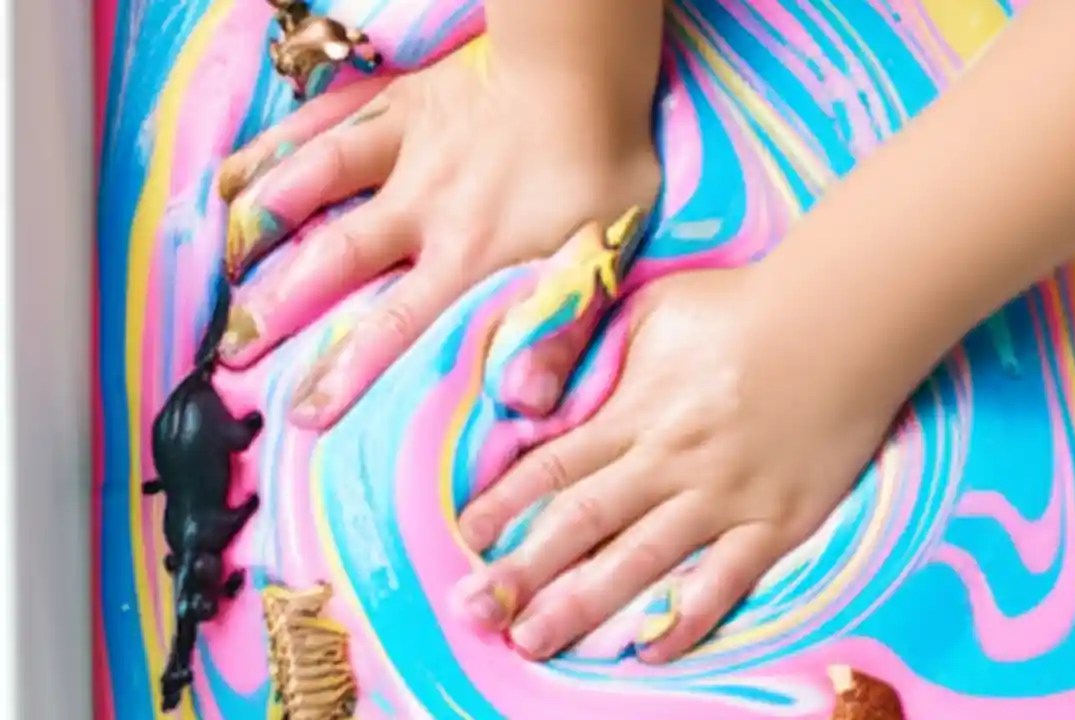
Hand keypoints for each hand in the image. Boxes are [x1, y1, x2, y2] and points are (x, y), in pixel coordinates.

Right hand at [215, 41, 659, 427]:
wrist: (589, 73)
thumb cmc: (605, 166)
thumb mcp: (601, 260)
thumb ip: (557, 332)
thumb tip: (522, 404)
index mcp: (469, 254)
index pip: (395, 325)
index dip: (347, 372)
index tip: (304, 412)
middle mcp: (420, 208)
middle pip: (334, 263)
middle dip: (279, 310)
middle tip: (233, 351)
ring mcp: (400, 149)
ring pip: (312, 186)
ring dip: (262, 225)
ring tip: (222, 266)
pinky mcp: (395, 103)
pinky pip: (320, 124)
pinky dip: (273, 148)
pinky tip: (234, 174)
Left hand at [452, 268, 906, 662]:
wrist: (839, 319)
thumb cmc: (740, 307)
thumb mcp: (650, 307)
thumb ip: (589, 345)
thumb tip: (532, 391)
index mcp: (636, 410)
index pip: (554, 465)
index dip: (505, 504)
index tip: (464, 539)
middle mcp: (670, 460)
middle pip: (583, 522)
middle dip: (523, 570)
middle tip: (474, 613)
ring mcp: (724, 495)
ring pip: (641, 560)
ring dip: (583, 604)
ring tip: (533, 642)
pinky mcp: (776, 520)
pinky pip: (725, 580)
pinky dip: (688, 617)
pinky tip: (649, 650)